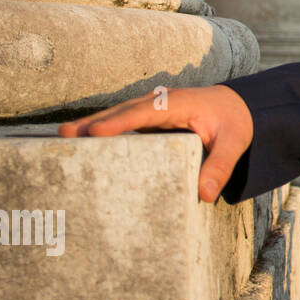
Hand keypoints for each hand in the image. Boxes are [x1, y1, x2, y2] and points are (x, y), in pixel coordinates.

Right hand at [57, 85, 253, 203]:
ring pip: (117, 117)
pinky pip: (122, 124)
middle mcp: (159, 103)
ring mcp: (150, 110)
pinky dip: (102, 132)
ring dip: (91, 126)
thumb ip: (220, 166)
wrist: (236, 107)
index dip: (119, 121)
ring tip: (64, 139)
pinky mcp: (147, 120)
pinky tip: (83, 147)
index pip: (145, 112)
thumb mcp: (234, 143)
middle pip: (122, 112)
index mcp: (178, 104)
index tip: (96, 132)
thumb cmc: (232, 123)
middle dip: (93, 123)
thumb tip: (205, 195)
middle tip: (65, 136)